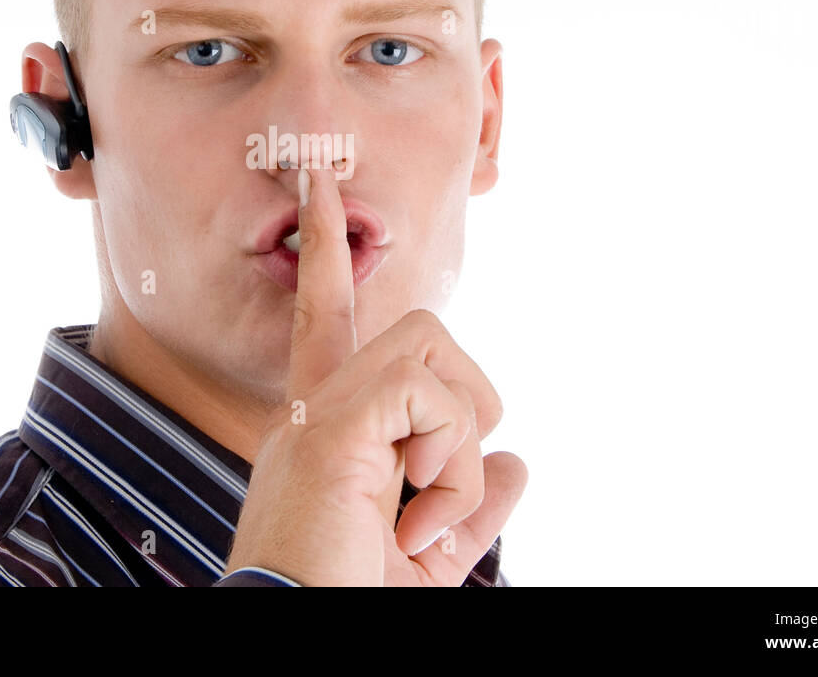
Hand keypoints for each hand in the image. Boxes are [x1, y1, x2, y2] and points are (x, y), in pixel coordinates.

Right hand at [225, 163, 527, 585]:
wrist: (298, 638)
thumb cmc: (349, 600)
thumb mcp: (432, 557)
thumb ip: (471, 503)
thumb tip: (518, 461)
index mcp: (328, 434)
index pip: (328, 321)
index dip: (327, 252)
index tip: (320, 184)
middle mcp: (314, 412)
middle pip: (414, 329)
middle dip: (464, 399)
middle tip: (440, 493)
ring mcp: (319, 416)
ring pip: (429, 348)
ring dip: (458, 439)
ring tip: (425, 512)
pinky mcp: (331, 431)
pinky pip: (431, 397)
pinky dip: (450, 462)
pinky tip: (419, 517)